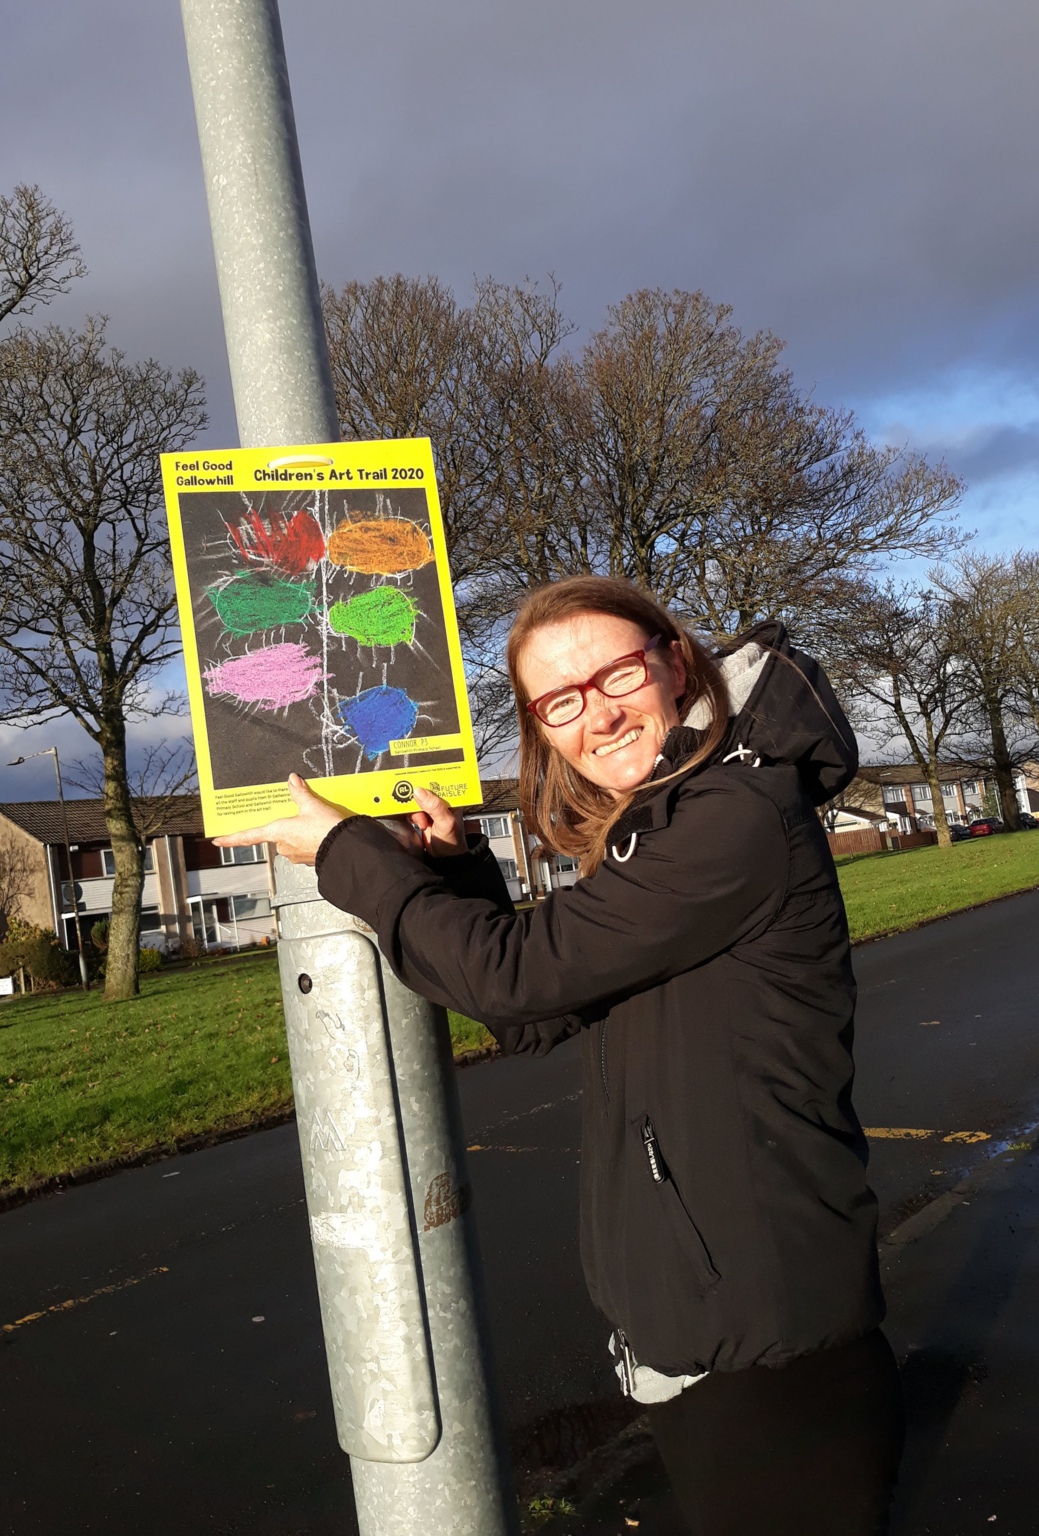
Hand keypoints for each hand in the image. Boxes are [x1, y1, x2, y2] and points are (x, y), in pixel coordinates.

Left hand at [213, 773, 346, 865]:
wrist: (346, 849)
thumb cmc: (327, 830)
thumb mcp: (312, 805)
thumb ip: (300, 793)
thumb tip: (292, 780)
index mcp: (278, 832)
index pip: (248, 836)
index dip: (231, 839)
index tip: (218, 841)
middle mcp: (283, 846)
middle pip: (276, 834)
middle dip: (286, 826)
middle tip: (300, 817)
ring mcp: (294, 854)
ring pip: (291, 840)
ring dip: (299, 833)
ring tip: (315, 823)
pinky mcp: (307, 859)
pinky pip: (303, 846)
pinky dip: (308, 839)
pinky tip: (319, 833)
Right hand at [406, 786, 466, 856]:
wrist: (444, 858)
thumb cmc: (452, 840)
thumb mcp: (446, 822)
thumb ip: (434, 806)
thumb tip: (419, 791)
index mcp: (450, 798)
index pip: (437, 782)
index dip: (426, 779)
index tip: (414, 779)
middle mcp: (440, 801)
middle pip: (423, 789)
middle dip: (417, 797)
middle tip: (417, 807)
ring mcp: (430, 808)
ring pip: (415, 800)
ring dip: (415, 811)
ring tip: (424, 823)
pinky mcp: (421, 816)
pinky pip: (412, 810)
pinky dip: (412, 816)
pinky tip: (421, 825)